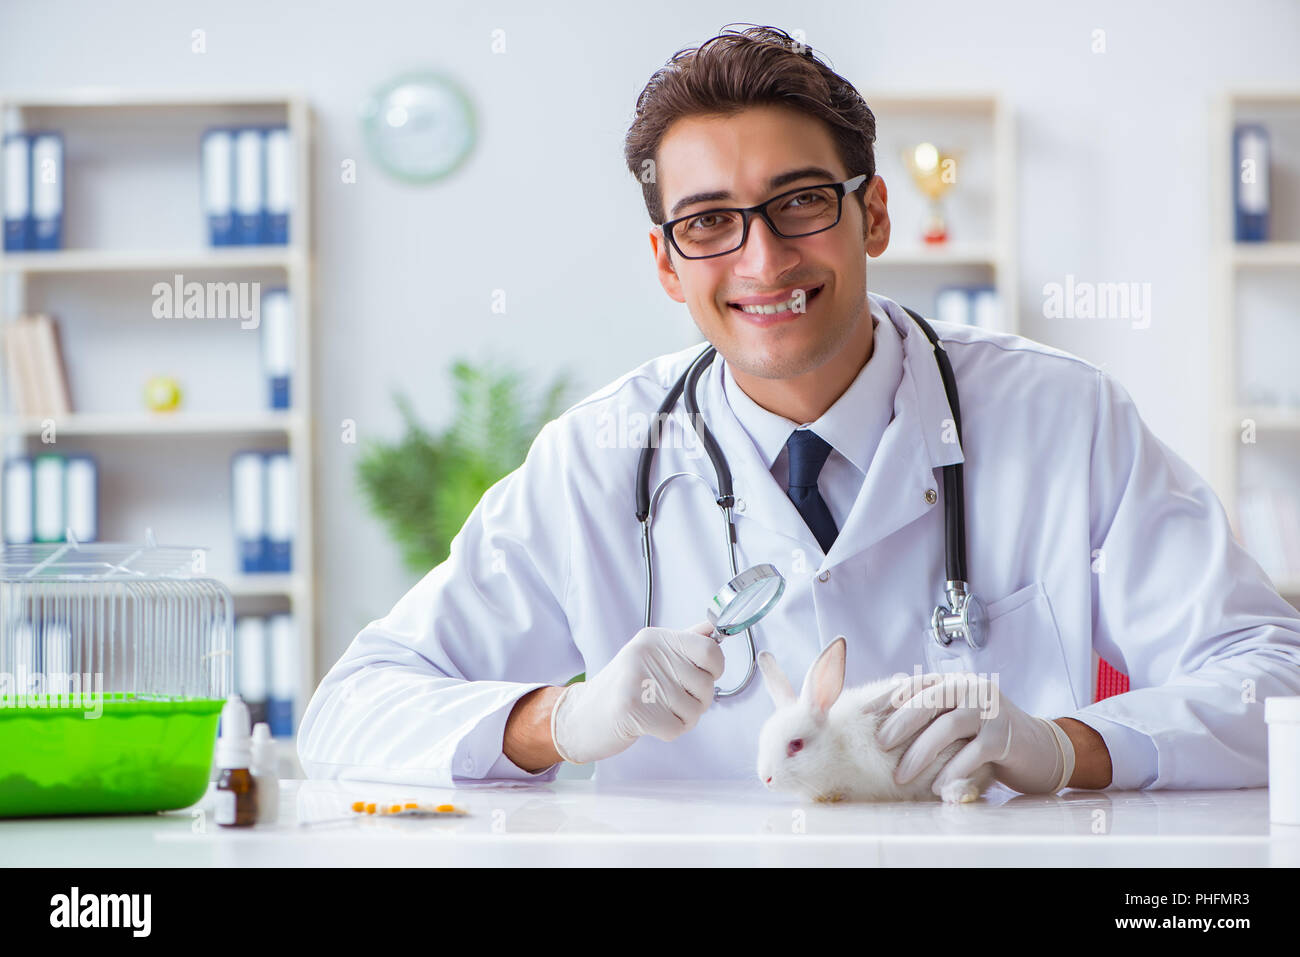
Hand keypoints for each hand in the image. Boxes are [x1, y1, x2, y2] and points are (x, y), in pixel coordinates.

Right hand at [550, 622, 723, 763]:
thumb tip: (713, 631)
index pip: (709, 649)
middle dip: (698, 701)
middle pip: (705, 684)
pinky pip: (676, 728)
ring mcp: (637, 680)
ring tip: (659, 711)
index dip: (716, 668)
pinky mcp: (632, 709)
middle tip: (674, 701)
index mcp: (654, 639)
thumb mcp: (650, 656)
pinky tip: (652, 724)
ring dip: (683, 719)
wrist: (580, 716)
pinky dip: (670, 731)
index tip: (705, 675)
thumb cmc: (622, 688)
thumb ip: (683, 644)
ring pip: (694, 710)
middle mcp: (646, 654)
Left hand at [876, 672, 1075, 795]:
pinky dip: (952, 771)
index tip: (860, 716)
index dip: (885, 699)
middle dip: (900, 723)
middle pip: (929, 700)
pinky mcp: (1004, 736)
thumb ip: (927, 717)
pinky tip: (937, 788)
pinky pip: (973, 753)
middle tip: (878, 745)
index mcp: (952, 682)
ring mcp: (990, 710)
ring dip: (921, 752)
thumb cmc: (986, 737)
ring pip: (949, 726)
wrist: (1039, 749)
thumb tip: (877, 727)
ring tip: (901, 776)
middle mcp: (970, 688)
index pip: (913, 684)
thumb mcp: (954, 720)